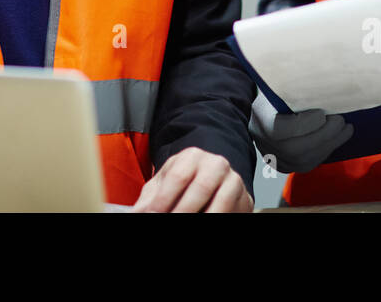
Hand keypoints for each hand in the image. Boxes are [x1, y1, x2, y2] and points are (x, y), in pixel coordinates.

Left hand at [132, 147, 252, 212]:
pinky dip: (218, 217)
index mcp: (192, 156)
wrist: (212, 175)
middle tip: (170, 221)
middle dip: (182, 211)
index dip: (163, 199)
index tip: (152, 214)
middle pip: (200, 189)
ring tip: (186, 224)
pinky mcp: (245, 199)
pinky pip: (232, 212)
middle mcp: (216, 165)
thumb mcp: (164, 182)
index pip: (178, 177)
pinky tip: (204, 220)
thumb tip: (135, 214)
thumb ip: (149, 199)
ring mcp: (233, 181)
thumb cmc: (185, 179)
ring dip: (204, 216)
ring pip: (221, 203)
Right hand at [248, 91, 352, 174]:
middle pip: (295, 148)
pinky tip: (340, 136)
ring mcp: (275, 157)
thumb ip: (298, 84)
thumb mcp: (285, 81)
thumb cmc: (283, 88)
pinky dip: (327, 150)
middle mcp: (263, 142)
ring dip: (330, 143)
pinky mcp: (287, 165)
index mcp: (259, 117)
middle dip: (323, 135)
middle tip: (341, 120)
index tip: (322, 113)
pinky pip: (309, 163)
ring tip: (346, 128)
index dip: (304, 125)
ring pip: (305, 159)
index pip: (279, 130)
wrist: (271, 105)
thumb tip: (323, 77)